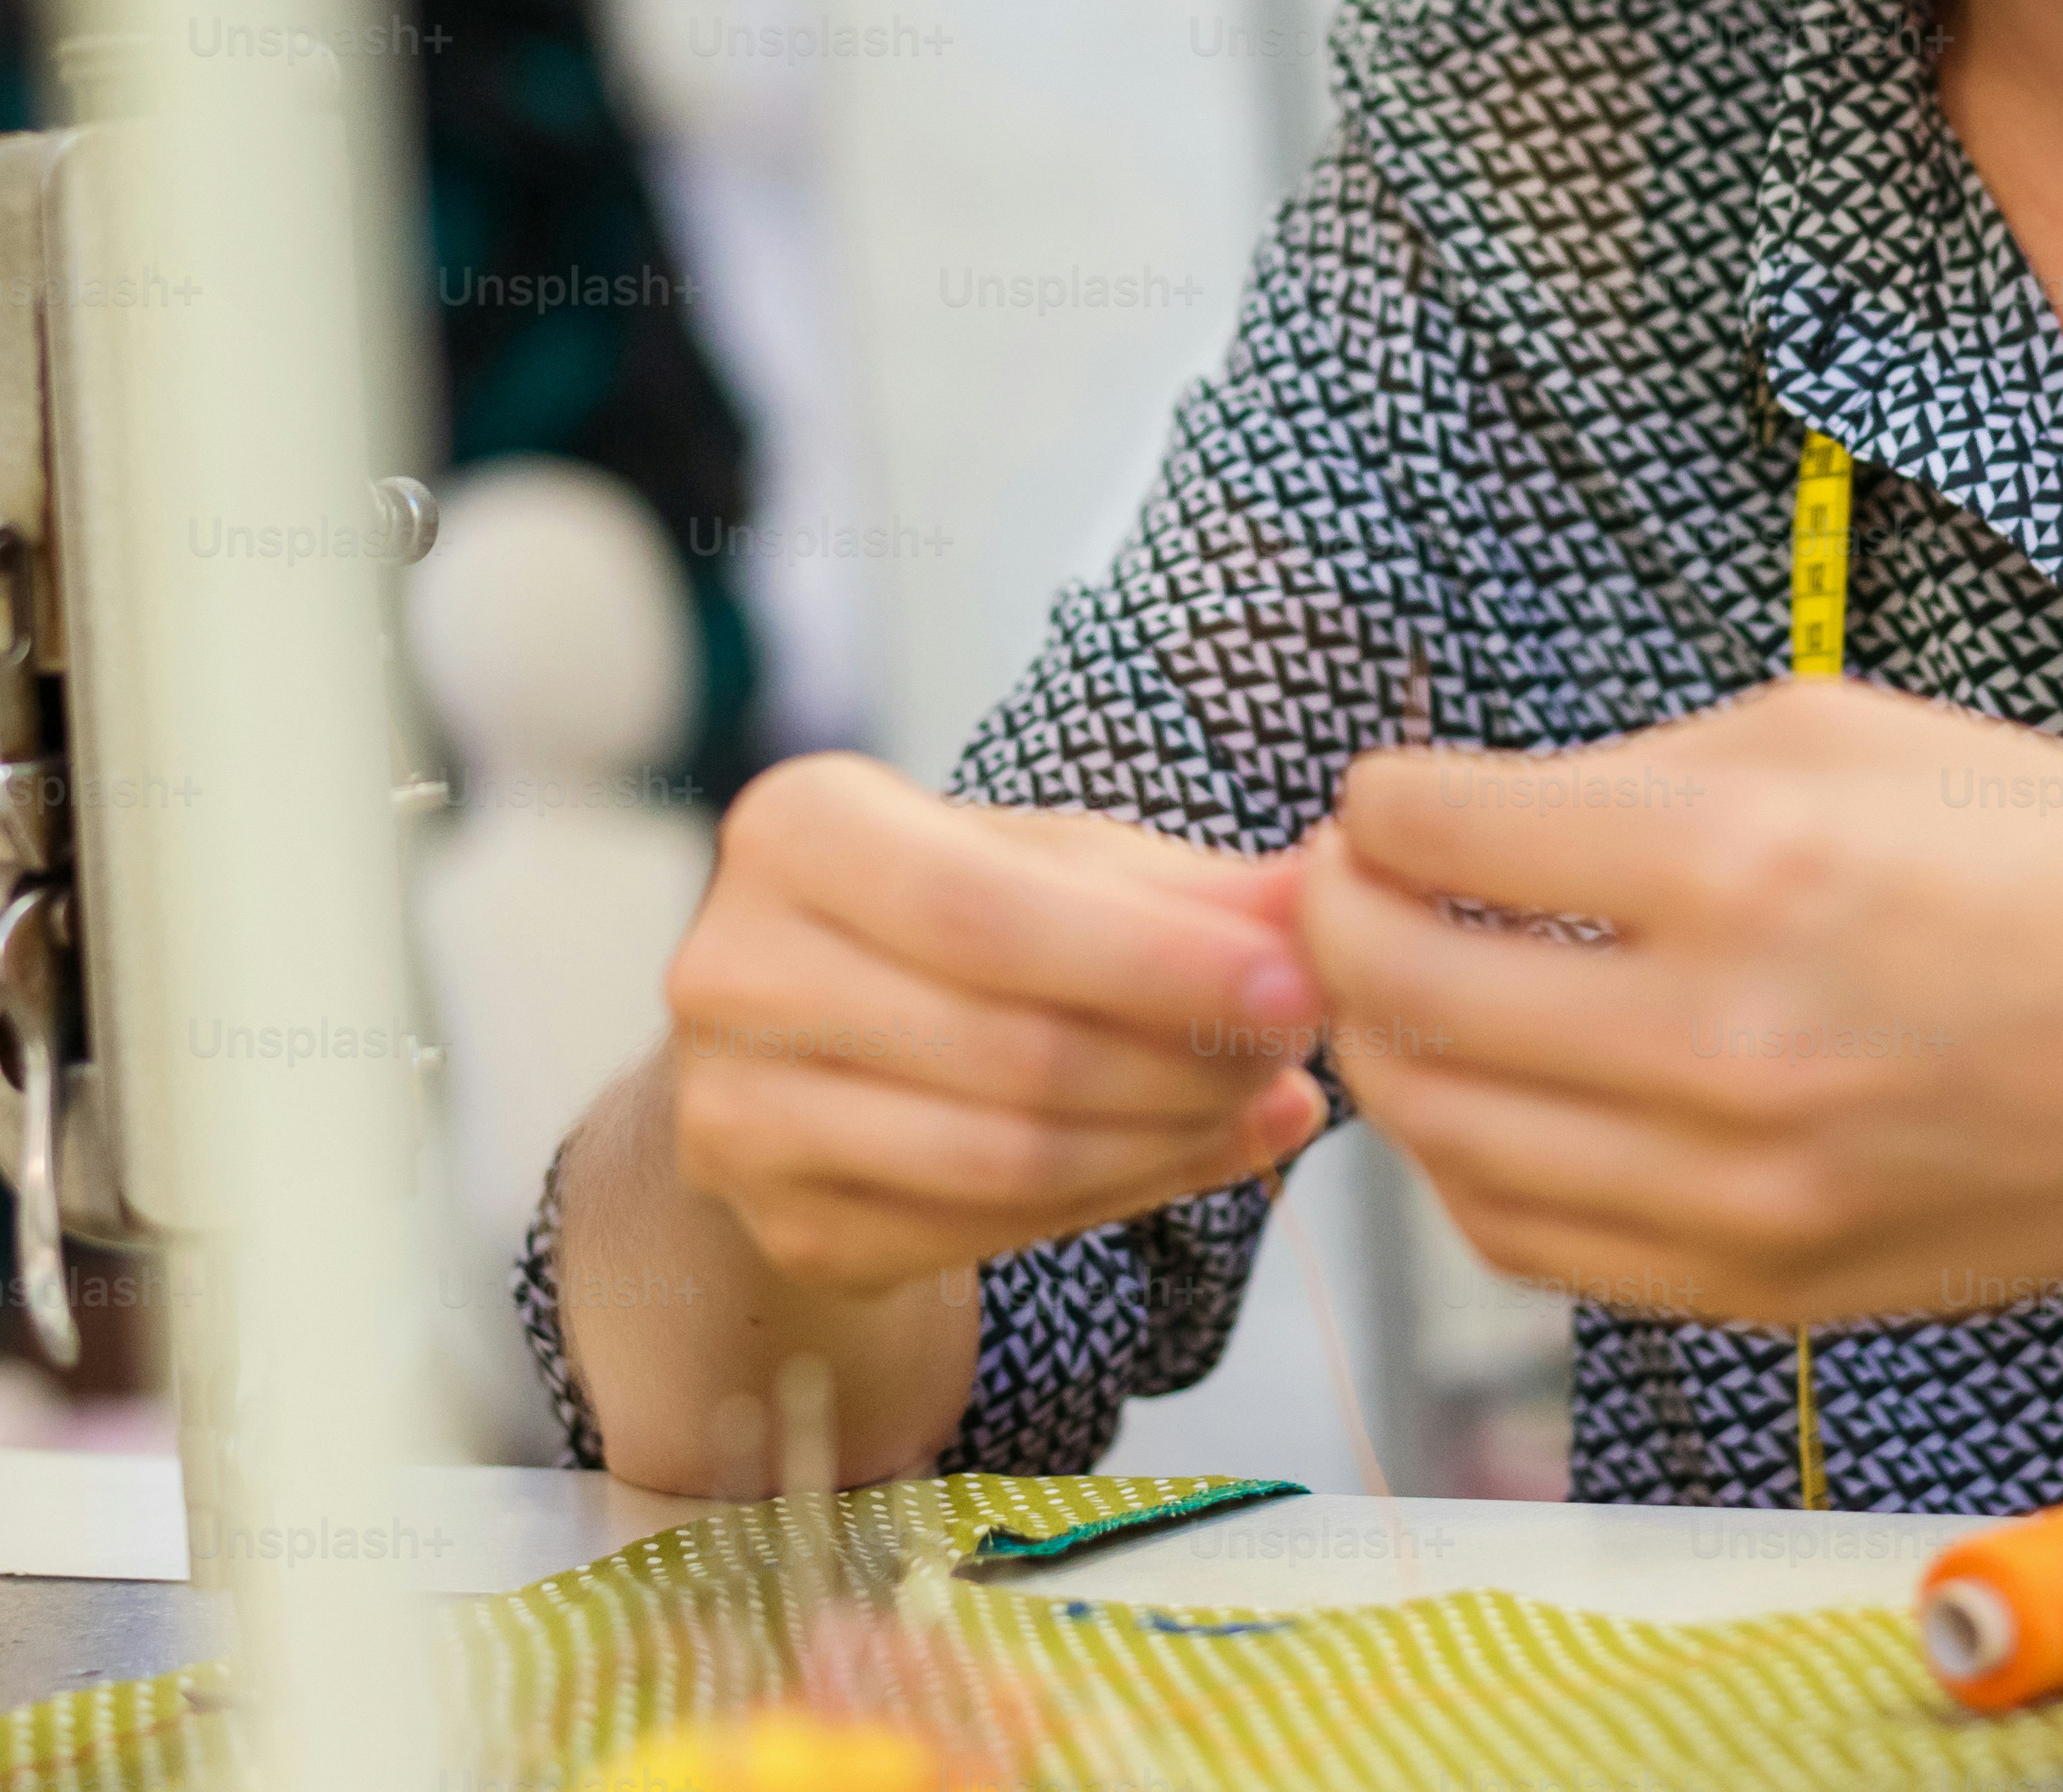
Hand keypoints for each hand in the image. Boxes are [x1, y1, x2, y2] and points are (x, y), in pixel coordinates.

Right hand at [665, 754, 1329, 1295]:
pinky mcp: (791, 1226)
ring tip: (1266, 1098)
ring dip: (1169, 1138)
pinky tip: (1204, 1152)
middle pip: (1005, 1044)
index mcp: (796, 832)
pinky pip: (988, 1231)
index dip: (1151, 958)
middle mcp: (735, 969)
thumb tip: (1327, 884)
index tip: (1298, 977)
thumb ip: (1184, 883)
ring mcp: (743, 1116)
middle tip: (1300, 1044)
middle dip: (1184, 1058)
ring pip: (1005, 1156)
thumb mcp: (1056, 868)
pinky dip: (1123, 1196)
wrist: (810, 1043)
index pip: (981, 910)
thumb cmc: (952, 925)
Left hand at [1296, 684, 2062, 1327]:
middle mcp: (1728, 1037)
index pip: (1431, 835)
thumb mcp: (1847, 731)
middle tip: (1342, 890)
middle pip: (1399, 990)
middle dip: (1331, 923)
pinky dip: (1468, 1166)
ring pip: (1438, 1135)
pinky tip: (1492, 1098)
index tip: (1390, 801)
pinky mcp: (1764, 1284)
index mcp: (1746, 860)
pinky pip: (1529, 1240)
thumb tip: (1456, 818)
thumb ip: (1629, 772)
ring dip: (1384, 1051)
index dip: (1377, 805)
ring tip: (1400, 994)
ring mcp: (1743, 1187)